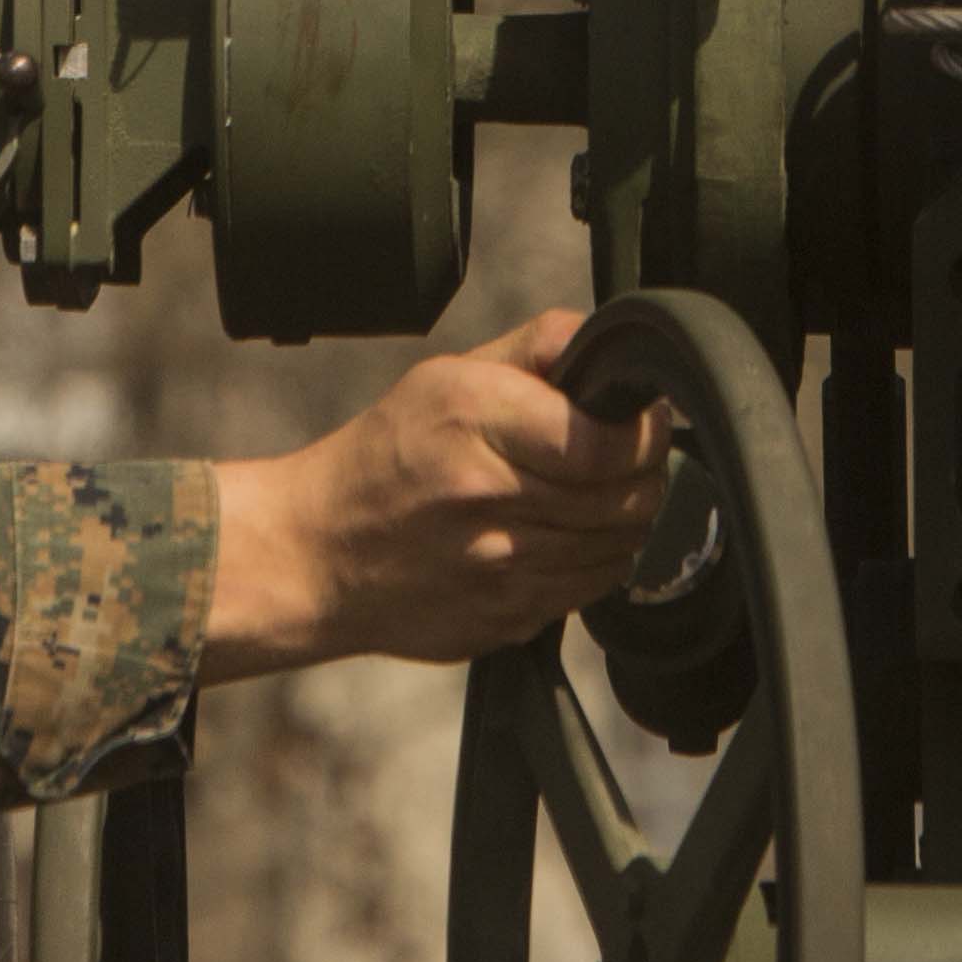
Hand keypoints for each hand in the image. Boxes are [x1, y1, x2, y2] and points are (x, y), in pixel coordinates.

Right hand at [201, 309, 670, 683]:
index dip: (643, 432)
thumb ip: (536, 349)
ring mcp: (499, 570)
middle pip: (626, 499)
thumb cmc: (385, 454)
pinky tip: (565, 536)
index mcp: (476, 423)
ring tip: (598, 493)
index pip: (608, 444)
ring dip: (625, 520)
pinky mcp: (507, 620)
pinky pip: (588, 592)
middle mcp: (489, 499)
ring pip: (619, 549)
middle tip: (627, 456)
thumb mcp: (446, 376)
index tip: (640, 419)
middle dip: (644, 474)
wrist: (316, 553)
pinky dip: (595, 563)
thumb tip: (607, 341)